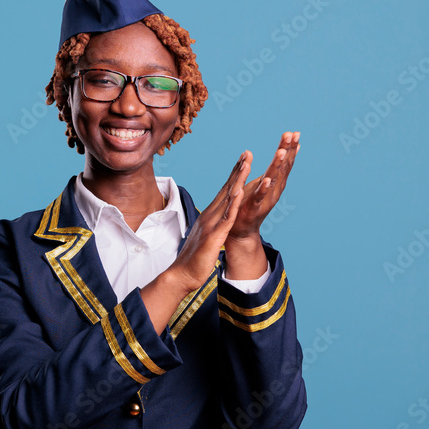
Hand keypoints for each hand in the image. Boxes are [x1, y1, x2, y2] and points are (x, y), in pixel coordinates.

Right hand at [164, 151, 250, 293]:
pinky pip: (226, 218)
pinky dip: (233, 204)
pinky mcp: (213, 236)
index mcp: (209, 216)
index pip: (223, 192)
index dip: (233, 176)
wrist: (181, 274)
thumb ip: (211, 227)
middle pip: (226, 190)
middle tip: (247, 154)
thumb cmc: (193, 259)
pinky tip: (240, 192)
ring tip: (247, 165)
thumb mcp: (205, 238)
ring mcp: (211, 225)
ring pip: (227, 199)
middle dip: (237, 171)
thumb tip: (215, 221)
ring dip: (237, 180)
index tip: (242, 161)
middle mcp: (209, 216)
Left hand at [228, 132, 299, 240]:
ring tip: (281, 152)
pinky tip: (267, 179)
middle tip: (292, 135)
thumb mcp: (265, 181)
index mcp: (275, 182)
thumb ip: (276, 167)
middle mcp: (274, 189)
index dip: (289, 147)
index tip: (294, 132)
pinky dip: (264, 188)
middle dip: (287, 150)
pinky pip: (259, 196)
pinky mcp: (254, 207)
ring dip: (277, 165)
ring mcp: (265, 198)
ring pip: (273, 179)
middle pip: (282, 167)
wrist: (242, 229)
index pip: (284, 162)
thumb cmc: (252, 202)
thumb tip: (288, 149)